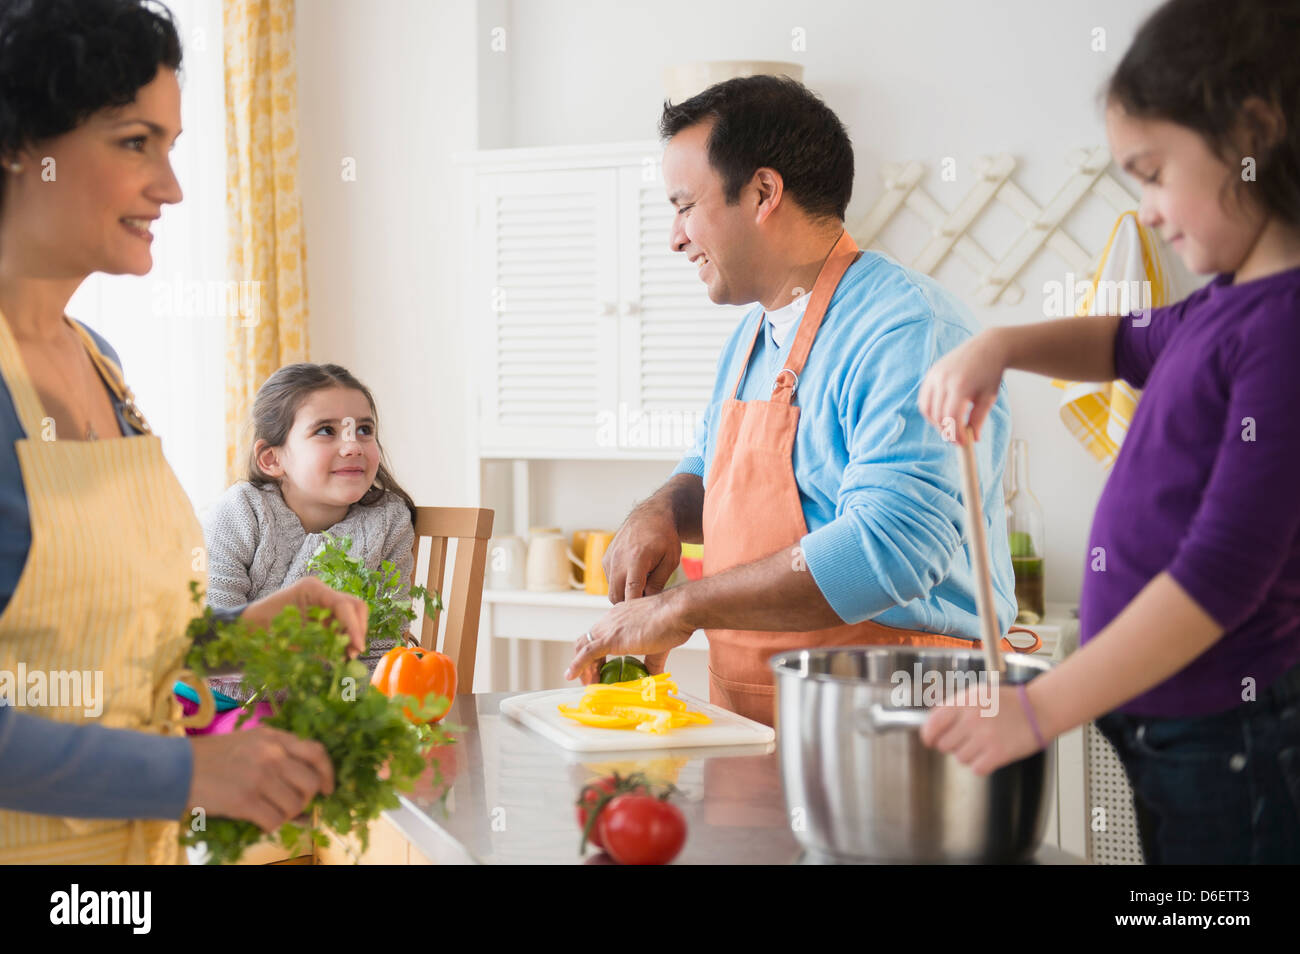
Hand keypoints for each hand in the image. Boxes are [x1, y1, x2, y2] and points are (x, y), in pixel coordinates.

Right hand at [187, 727, 334, 832]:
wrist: (177, 768)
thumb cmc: (213, 756)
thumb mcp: (250, 741)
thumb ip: (278, 753)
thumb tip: (304, 781)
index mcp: (274, 738)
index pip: (317, 752)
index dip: (327, 773)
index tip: (327, 789)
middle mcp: (272, 755)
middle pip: (311, 783)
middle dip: (306, 799)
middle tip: (291, 805)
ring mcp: (260, 777)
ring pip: (295, 806)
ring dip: (286, 815)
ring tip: (270, 812)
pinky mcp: (246, 800)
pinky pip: (275, 821)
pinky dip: (270, 825)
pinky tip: (259, 821)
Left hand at [240, 577, 367, 657]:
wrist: (244, 630)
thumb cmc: (260, 630)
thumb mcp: (289, 637)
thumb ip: (319, 644)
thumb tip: (344, 656)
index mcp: (312, 590)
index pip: (344, 605)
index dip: (354, 627)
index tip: (357, 648)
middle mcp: (321, 593)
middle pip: (354, 606)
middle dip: (358, 629)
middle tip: (353, 653)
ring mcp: (322, 603)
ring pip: (352, 615)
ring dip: (353, 635)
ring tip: (346, 656)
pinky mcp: (321, 615)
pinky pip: (341, 625)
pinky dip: (344, 639)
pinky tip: (339, 653)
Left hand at [564, 591, 693, 682]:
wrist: (679, 611)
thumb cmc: (674, 621)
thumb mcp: (659, 644)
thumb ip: (652, 662)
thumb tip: (653, 677)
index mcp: (621, 617)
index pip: (600, 635)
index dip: (596, 654)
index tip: (599, 670)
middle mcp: (611, 620)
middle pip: (588, 641)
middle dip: (586, 662)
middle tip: (592, 680)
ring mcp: (609, 628)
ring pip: (584, 647)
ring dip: (582, 667)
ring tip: (587, 684)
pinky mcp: (611, 638)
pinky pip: (587, 653)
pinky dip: (577, 665)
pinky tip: (572, 676)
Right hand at [603, 501, 680, 603]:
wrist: (650, 515)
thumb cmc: (665, 538)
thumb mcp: (670, 560)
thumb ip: (659, 582)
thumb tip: (648, 601)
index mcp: (636, 559)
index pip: (631, 592)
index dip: (636, 608)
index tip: (644, 620)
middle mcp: (618, 560)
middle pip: (617, 596)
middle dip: (629, 606)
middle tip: (646, 608)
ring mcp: (610, 559)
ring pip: (612, 590)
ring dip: (624, 595)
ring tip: (643, 591)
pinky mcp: (605, 559)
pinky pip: (610, 580)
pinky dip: (620, 585)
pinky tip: (635, 580)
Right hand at [917, 329, 1008, 443]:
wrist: (988, 346)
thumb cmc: (990, 373)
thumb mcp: (988, 398)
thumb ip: (978, 419)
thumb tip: (973, 439)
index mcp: (960, 385)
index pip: (951, 418)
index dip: (955, 434)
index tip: (962, 443)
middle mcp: (943, 379)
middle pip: (938, 415)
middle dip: (946, 431)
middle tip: (956, 438)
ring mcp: (934, 375)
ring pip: (926, 409)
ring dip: (936, 422)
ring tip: (949, 426)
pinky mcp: (931, 373)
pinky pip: (924, 398)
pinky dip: (930, 410)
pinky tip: (941, 415)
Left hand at [919, 684, 1045, 775]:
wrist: (1038, 710)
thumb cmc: (1008, 701)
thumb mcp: (977, 693)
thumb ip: (954, 704)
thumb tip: (932, 718)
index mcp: (964, 703)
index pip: (933, 724)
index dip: (928, 735)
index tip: (930, 740)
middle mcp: (971, 720)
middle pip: (944, 745)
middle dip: (951, 744)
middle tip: (964, 739)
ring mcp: (984, 738)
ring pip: (960, 758)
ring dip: (968, 755)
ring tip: (981, 744)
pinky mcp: (998, 754)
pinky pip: (976, 768)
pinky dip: (981, 765)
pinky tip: (989, 754)